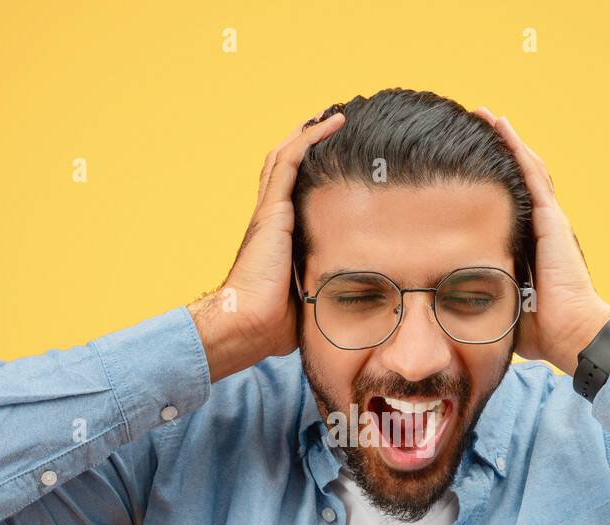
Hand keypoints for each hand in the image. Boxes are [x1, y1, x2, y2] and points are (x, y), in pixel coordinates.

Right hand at [190, 110, 345, 381]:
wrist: (248, 324)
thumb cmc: (274, 324)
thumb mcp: (308, 298)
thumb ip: (326, 288)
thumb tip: (361, 300)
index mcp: (275, 236)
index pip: (289, 191)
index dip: (307, 169)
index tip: (332, 155)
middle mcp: (269, 217)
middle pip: (283, 165)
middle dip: (306, 141)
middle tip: (333, 123)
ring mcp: (269, 212)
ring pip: (285, 156)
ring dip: (309, 132)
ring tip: (334, 115)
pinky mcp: (272, 211)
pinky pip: (290, 161)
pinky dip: (309, 138)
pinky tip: (331, 122)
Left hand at [474, 107, 609, 375]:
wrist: (569, 333)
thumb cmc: (538, 330)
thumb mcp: (499, 304)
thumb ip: (479, 295)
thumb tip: (443, 301)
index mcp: (530, 247)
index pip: (508, 205)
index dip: (490, 184)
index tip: (466, 168)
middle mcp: (542, 228)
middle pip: (518, 179)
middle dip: (498, 152)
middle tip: (472, 128)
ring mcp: (549, 220)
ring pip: (526, 169)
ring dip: (506, 141)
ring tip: (484, 115)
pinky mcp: (551, 219)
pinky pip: (531, 174)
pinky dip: (516, 147)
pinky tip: (501, 125)